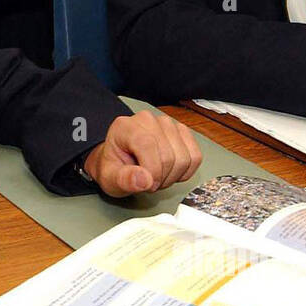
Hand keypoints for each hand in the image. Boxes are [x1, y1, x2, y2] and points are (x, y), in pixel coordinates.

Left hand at [81, 111, 201, 196]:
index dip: (153, 171)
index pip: (148, 145)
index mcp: (126, 127)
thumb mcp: (110, 178)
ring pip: (185, 158)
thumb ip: (123, 179)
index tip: (147, 185)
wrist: (120, 160)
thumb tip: (145, 180)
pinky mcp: (181, 132)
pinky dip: (185, 171)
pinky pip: (195, 156)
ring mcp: (167, 124)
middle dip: (162, 178)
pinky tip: (170, 172)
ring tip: (157, 176)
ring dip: (173, 176)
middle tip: (149, 182)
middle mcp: (148, 120)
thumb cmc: (114, 167)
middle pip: (169, 156)